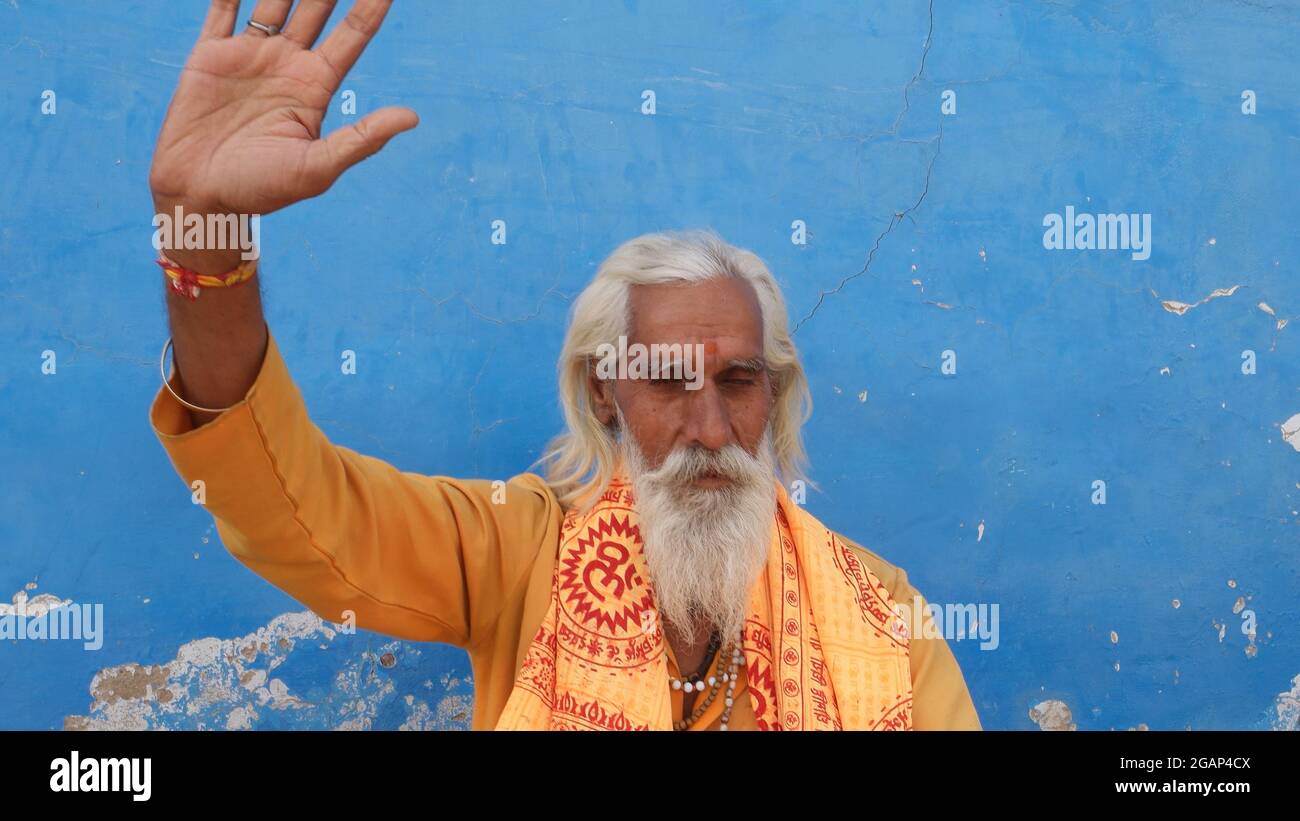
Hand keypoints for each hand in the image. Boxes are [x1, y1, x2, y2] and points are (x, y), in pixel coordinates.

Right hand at [150, 0, 417, 231]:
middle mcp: (288, 65)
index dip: (370, 4)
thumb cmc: (262, 191)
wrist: (201, 197)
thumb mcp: (318, 168)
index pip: (353, 34)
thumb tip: (412, 116)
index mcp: (317, 86)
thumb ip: (362, 138)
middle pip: (317, 6)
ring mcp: (250, 57)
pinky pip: (222, 7)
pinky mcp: (210, 55)